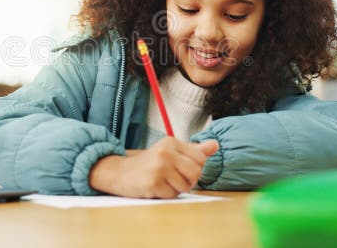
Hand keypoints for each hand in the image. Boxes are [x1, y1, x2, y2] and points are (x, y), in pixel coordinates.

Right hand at [89, 138, 218, 198]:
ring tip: (163, 182)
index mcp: (171, 142)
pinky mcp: (152, 183)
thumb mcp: (170, 152)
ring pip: (185, 186)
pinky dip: (166, 195)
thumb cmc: (149, 163)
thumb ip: (194, 150)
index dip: (195, 168)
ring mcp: (159, 168)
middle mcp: (165, 152)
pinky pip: (172, 195)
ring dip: (176, 189)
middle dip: (188, 180)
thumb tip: (215, 145)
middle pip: (196, 173)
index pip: (200, 159)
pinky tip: (156, 188)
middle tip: (174, 178)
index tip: (182, 168)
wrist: (120, 172)